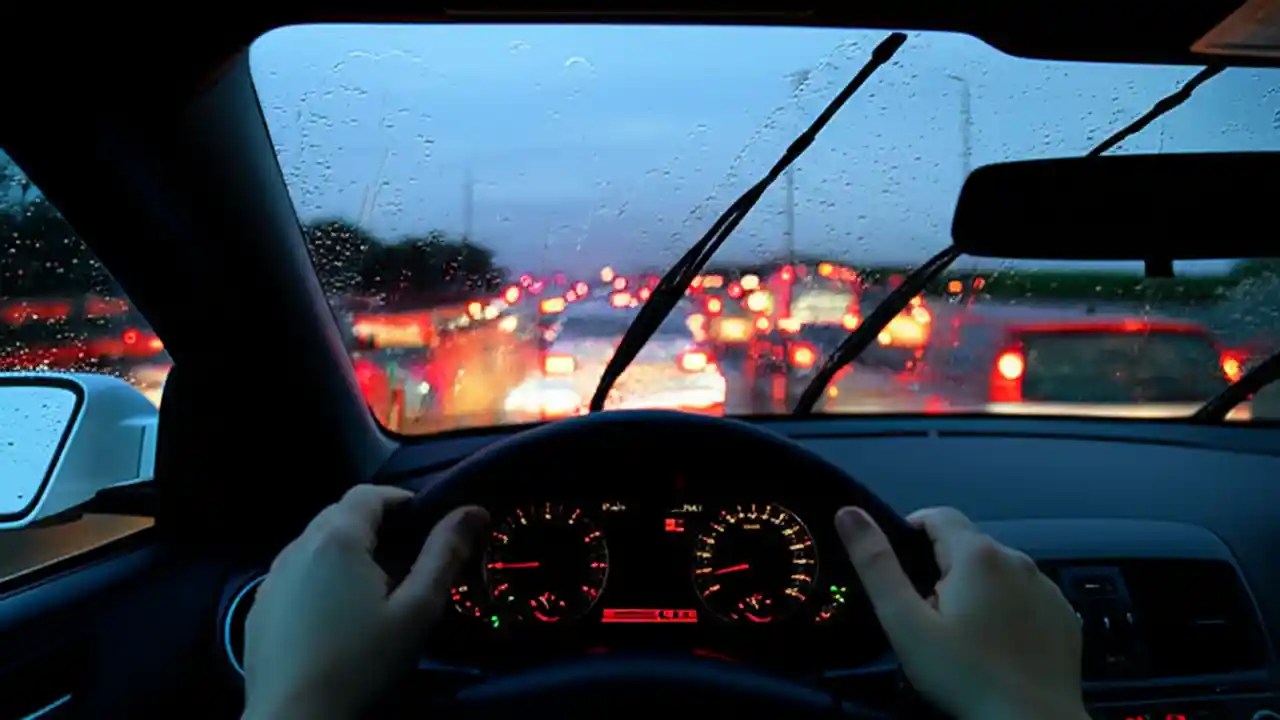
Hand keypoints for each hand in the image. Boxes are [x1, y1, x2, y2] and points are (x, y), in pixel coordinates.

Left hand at [242, 485, 487, 719]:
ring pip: (314, 544)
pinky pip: (295, 574)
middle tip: (408, 557)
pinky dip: (320, 577)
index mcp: (336, 539)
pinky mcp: (258, 608)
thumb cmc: (362, 663)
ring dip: (346, 550)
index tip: (427, 523)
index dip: (400, 500)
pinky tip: (336, 616)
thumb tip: (473, 510)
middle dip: (375, 524)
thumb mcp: (416, 610)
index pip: (368, 493)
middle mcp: (297, 547)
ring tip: (374, 588)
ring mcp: (271, 578)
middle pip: (339, 514)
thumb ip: (445, 554)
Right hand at [835, 506, 1086, 719]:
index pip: (937, 516)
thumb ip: (876, 565)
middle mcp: (1018, 559)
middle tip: (927, 616)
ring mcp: (1047, 588)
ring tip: (962, 635)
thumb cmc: (963, 675)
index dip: (911, 533)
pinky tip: (997, 645)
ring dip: (976, 588)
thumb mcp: (906, 623)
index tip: (900, 571)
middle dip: (942, 569)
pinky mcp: (1064, 615)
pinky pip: (1025, 597)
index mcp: (977, 554)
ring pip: (998, 572)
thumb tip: (849, 512)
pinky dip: (1007, 608)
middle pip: (967, 546)